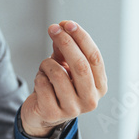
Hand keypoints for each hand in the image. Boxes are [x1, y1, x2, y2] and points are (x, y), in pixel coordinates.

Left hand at [20, 20, 107, 136]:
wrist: (43, 115)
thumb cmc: (58, 87)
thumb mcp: (65, 66)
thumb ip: (65, 49)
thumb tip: (61, 27)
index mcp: (100, 86)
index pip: (94, 57)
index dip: (81, 38)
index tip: (67, 23)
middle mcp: (91, 100)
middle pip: (80, 65)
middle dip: (66, 42)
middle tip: (52, 28)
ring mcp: (73, 110)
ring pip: (58, 74)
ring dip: (47, 64)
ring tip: (45, 67)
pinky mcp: (53, 114)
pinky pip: (42, 84)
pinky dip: (38, 77)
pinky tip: (40, 82)